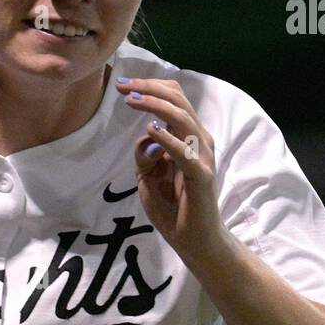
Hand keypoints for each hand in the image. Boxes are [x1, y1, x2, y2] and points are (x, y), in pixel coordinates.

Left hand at [115, 77, 227, 265]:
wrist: (195, 239)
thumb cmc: (174, 205)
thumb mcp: (148, 175)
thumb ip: (145, 154)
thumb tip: (146, 133)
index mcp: (187, 136)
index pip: (174, 98)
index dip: (150, 87)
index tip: (122, 85)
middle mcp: (198, 140)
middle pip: (178, 101)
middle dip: (149, 88)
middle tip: (122, 86)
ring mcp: (201, 156)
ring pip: (182, 118)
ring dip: (156, 106)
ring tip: (132, 100)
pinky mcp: (201, 176)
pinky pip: (184, 152)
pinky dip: (167, 138)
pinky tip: (151, 130)